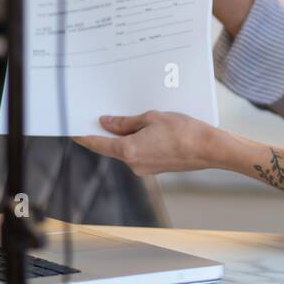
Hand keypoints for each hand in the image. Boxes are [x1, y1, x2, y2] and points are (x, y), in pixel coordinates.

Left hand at [72, 110, 215, 175]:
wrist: (209, 149)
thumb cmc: (183, 131)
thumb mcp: (151, 118)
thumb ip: (126, 122)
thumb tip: (107, 123)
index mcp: (128, 150)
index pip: (98, 144)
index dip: (85, 137)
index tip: (74, 131)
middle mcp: (134, 164)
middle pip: (113, 147)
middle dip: (110, 133)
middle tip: (107, 115)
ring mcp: (145, 169)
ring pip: (129, 150)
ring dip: (129, 136)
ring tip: (140, 120)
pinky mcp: (156, 168)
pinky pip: (141, 153)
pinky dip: (141, 143)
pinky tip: (151, 131)